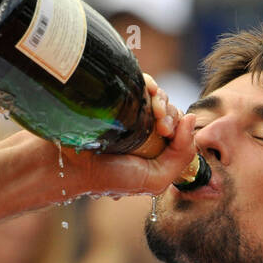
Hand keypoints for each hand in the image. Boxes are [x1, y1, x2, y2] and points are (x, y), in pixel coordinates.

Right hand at [40, 74, 197, 198]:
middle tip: (161, 127)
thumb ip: (181, 158)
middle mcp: (144, 130)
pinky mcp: (119, 97)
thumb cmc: (108, 177)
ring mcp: (131, 113)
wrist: (71, 164)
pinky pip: (144, 83)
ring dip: (164, 101)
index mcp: (154, 150)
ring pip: (160, 97)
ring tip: (154, 112)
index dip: (182, 129)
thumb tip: (191, 119)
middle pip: (172, 111)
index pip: (180, 131)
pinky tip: (149, 92)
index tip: (168, 133)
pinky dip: (152, 84)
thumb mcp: (154, 179)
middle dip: (172, 116)